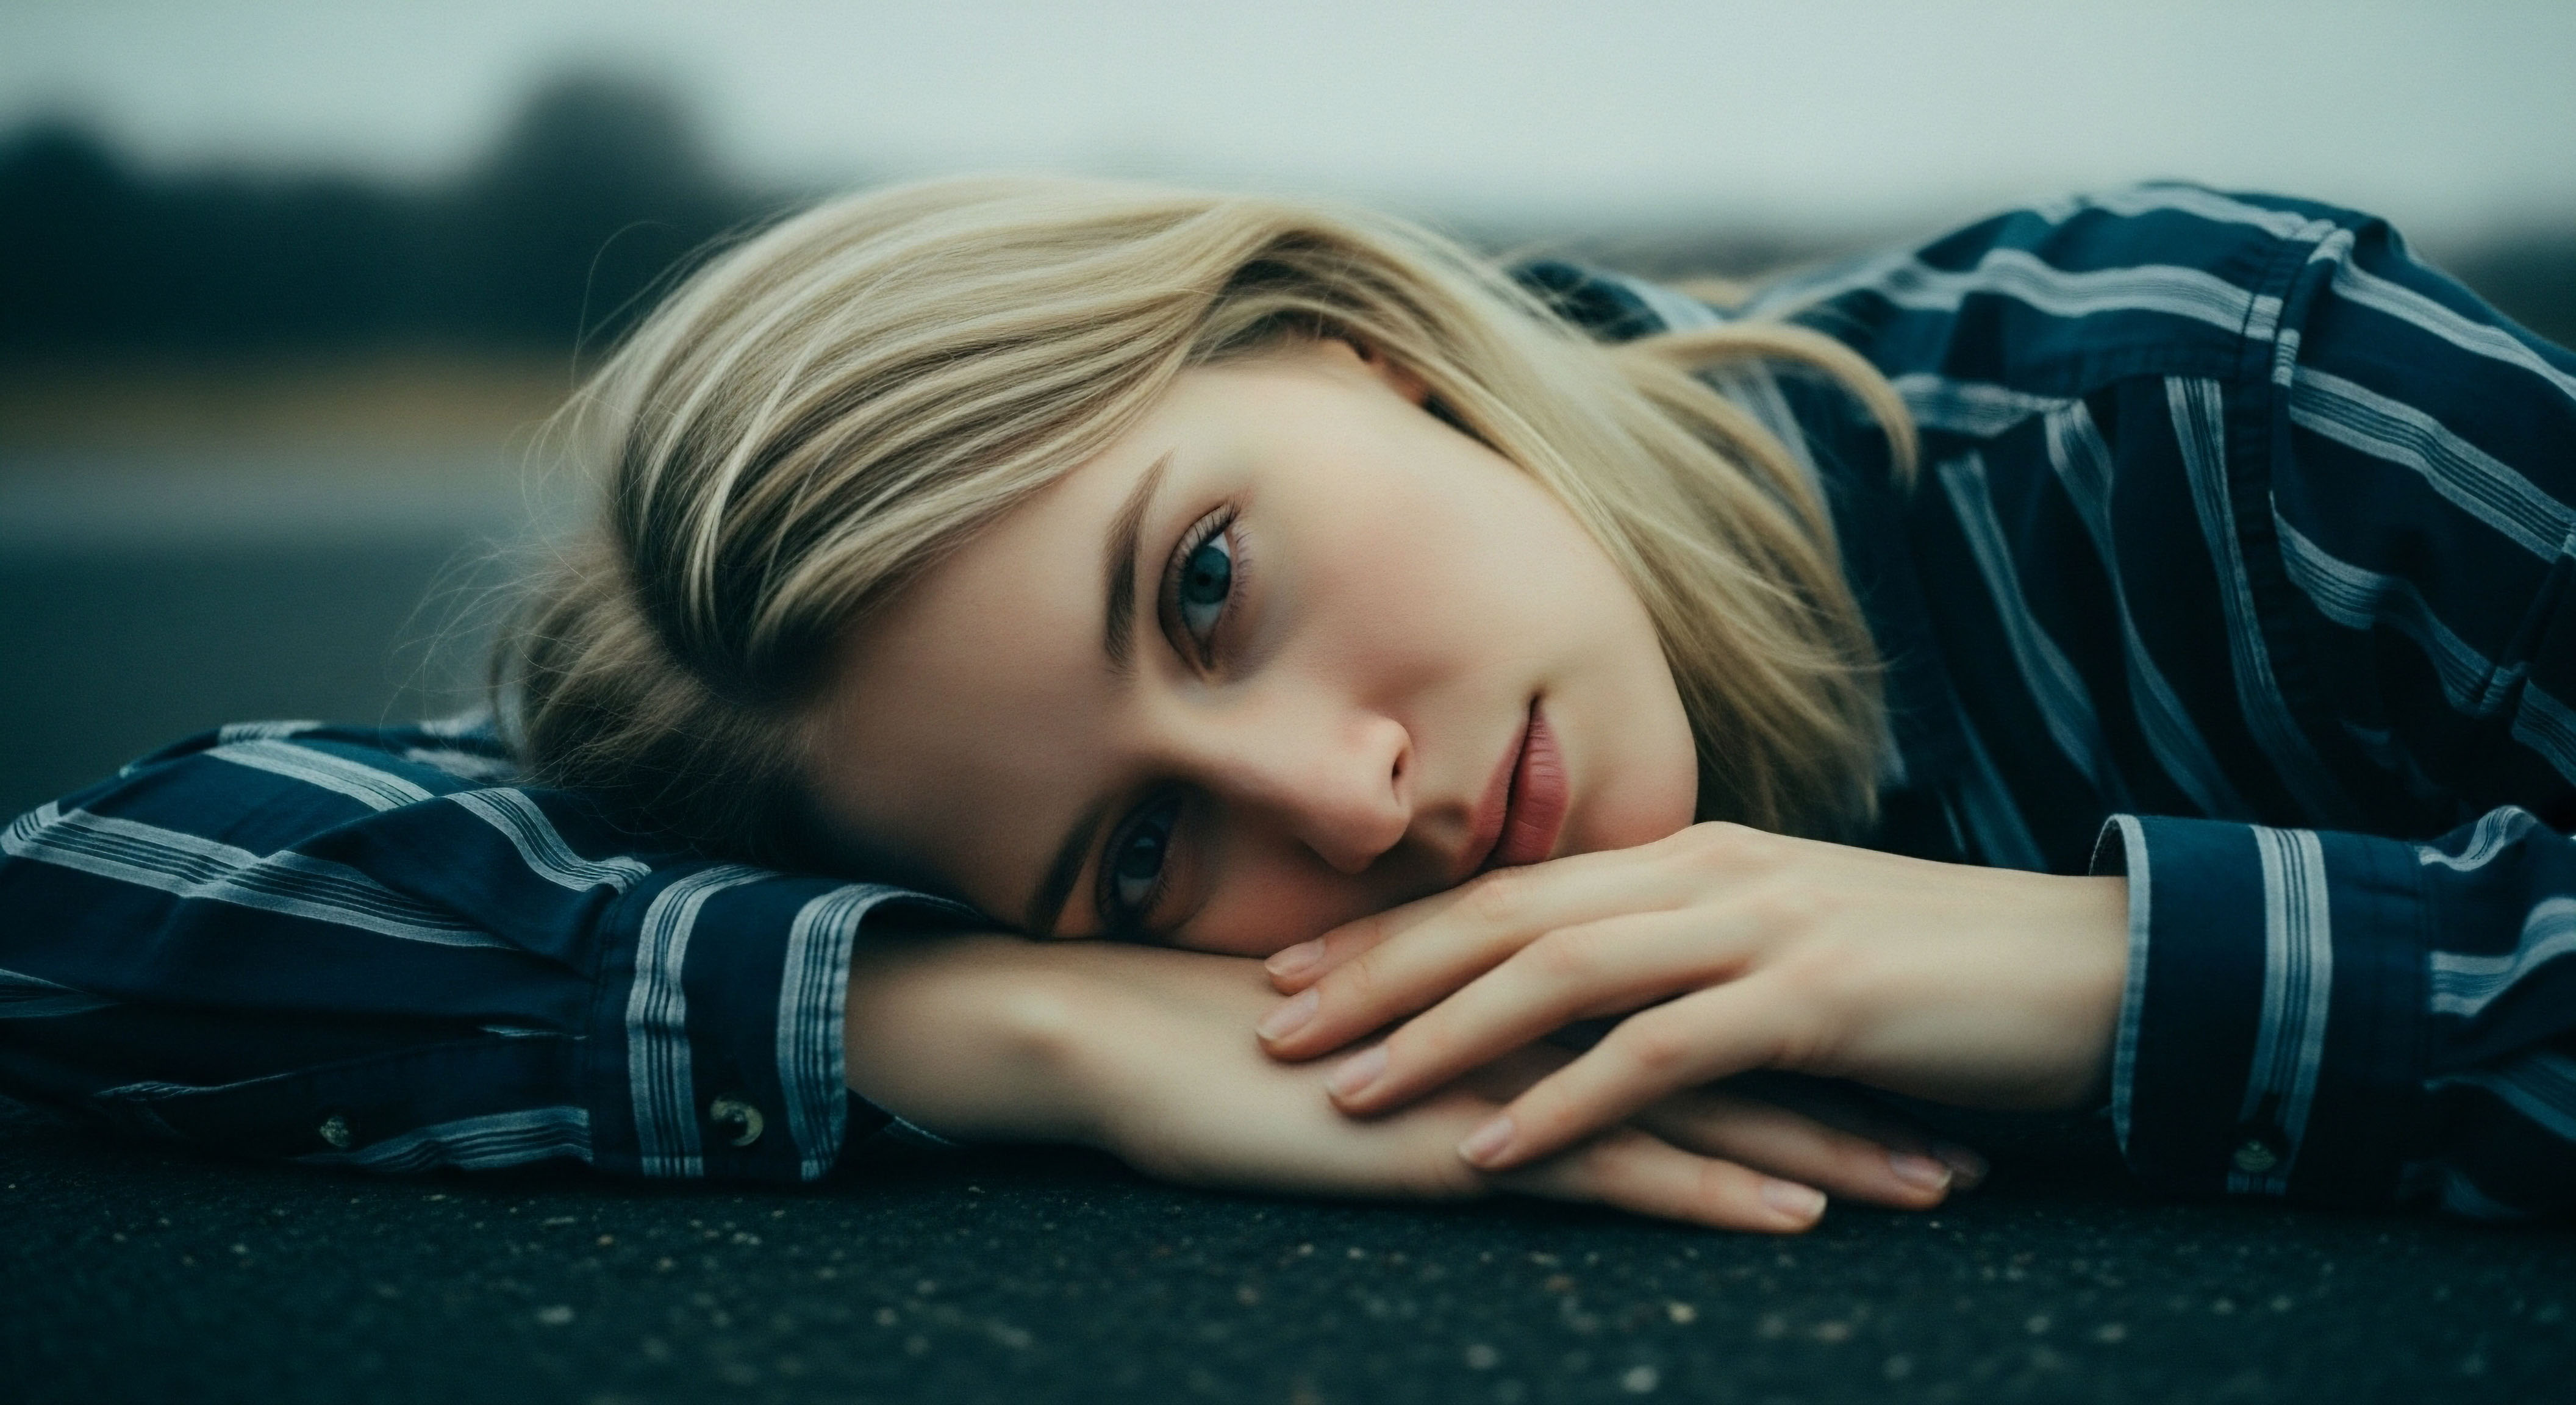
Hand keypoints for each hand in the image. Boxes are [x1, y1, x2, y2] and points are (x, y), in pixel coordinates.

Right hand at [842, 930, 1969, 1231]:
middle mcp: (1540, 1018)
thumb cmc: (1249, 1045)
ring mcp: (1508, 1074)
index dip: (1812, 1036)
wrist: (1124, 1036)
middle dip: (1868, 1094)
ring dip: (1828, 1150)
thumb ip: (1482, 1039)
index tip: (1917, 1066)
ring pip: (1701, 1108)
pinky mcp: (1458, 1135)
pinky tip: (1794, 1220)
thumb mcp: (1398, 1039)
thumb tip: (1555, 1064)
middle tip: (1992, 1128)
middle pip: (1735, 1051)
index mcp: (1533, 990)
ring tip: (1942, 1185)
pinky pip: (1607, 1168)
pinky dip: (1709, 1191)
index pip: (1699, 1006)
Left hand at [1255, 823, 2127, 1172]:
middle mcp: (1704, 875)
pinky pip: (1658, 1054)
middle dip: (1379, 969)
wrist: (2088, 967)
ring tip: (1345, 1088)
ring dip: (1442, 1034)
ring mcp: (1757, 931)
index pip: (1510, 884)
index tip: (1298, 966)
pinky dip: (1564, 1101)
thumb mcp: (1785, 941)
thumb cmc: (1930, 969)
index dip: (1396, 928)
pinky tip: (1491, 1148)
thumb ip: (1686, 950)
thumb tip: (1593, 987)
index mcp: (1688, 856)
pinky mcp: (1810, 1003)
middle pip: (1505, 914)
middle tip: (1271, 1018)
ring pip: (1561, 974)